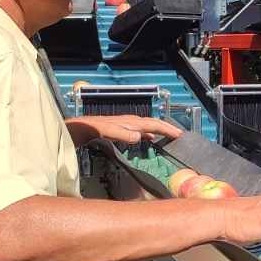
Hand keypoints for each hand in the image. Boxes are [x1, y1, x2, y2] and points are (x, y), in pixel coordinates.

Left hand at [67, 115, 182, 144]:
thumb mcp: (107, 131)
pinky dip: (149, 133)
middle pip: (153, 123)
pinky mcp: (122, 129)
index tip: (179, 134)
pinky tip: (149, 138)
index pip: (153, 124)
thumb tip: (140, 136)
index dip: (166, 129)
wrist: (81, 127)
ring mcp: (127, 125)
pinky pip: (141, 130)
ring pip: (148, 126)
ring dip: (159, 130)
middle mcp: (130, 121)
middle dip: (167, 128)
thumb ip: (122, 134)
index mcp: (130, 122)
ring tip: (169, 135)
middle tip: (179, 134)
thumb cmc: (92, 129)